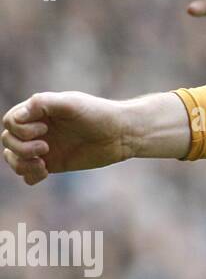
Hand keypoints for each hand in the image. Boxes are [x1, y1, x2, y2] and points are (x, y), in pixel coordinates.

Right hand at [3, 93, 130, 184]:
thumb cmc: (98, 114)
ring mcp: (44, 147)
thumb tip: (17, 116)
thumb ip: (43, 103)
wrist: (121, 134)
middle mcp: (38, 129)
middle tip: (46, 148)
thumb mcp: (71, 103)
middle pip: (8, 141)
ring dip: (21, 164)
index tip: (44, 128)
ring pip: (14, 159)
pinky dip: (30, 175)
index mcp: (39, 112)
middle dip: (21, 148)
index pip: (10, 121)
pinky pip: (28, 175)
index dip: (19, 129)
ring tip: (43, 165)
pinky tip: (45, 172)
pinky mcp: (53, 164)